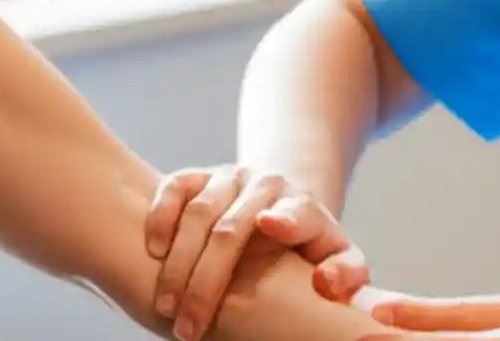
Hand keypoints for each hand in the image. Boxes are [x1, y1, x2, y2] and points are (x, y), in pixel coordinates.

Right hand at [144, 165, 369, 340]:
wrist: (278, 208)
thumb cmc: (306, 247)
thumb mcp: (336, 258)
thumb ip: (347, 274)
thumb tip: (328, 284)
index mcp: (304, 206)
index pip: (298, 212)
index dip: (286, 218)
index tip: (270, 226)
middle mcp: (266, 184)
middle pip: (232, 229)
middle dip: (207, 282)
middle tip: (189, 328)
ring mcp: (229, 176)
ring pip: (199, 212)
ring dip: (177, 263)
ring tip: (165, 307)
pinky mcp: (198, 175)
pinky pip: (173, 188)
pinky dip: (160, 217)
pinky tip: (152, 252)